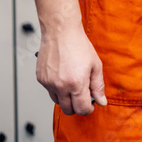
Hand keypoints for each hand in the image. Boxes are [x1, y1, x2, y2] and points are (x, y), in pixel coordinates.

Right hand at [33, 0, 106, 115]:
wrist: (61, 32)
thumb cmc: (79, 45)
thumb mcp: (95, 65)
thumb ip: (98, 86)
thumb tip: (101, 101)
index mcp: (76, 84)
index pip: (82, 109)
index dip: (88, 109)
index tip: (90, 103)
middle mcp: (60, 86)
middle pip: (68, 110)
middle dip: (77, 106)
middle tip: (82, 94)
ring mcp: (48, 83)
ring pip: (58, 102)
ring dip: (66, 98)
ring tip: (72, 82)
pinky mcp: (40, 79)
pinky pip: (49, 91)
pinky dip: (57, 88)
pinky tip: (63, 75)